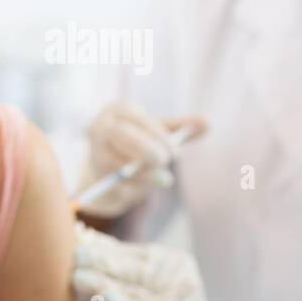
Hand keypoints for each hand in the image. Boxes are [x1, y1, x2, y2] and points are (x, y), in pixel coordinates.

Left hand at [71, 222, 208, 300]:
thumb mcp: (155, 282)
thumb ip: (126, 263)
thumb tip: (86, 238)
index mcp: (173, 260)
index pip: (131, 250)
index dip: (101, 246)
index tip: (77, 241)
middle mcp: (177, 276)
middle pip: (129, 265)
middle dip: (99, 259)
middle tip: (75, 257)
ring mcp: (173, 300)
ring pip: (127, 287)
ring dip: (97, 282)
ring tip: (76, 279)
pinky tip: (92, 299)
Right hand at [76, 103, 206, 219]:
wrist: (106, 171)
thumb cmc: (136, 144)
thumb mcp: (158, 133)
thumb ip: (181, 128)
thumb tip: (207, 123)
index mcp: (117, 110)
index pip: (138, 120)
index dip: (159, 136)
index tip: (177, 151)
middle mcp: (99, 128)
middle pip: (123, 136)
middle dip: (149, 151)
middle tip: (167, 162)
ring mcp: (94, 154)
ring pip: (120, 164)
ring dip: (147, 174)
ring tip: (165, 180)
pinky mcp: (95, 179)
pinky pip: (119, 186)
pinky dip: (137, 189)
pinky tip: (144, 188)